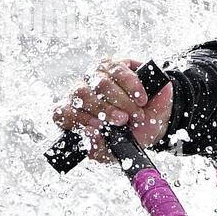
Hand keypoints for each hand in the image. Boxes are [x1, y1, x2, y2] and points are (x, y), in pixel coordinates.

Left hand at [52, 58, 172, 162]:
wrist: (155, 121)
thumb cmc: (131, 134)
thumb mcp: (115, 150)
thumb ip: (98, 149)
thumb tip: (89, 133)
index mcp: (75, 115)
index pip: (61, 113)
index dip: (77, 119)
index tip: (97, 127)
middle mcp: (81, 93)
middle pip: (80, 95)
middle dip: (105, 110)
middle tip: (123, 121)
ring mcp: (96, 75)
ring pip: (100, 82)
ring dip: (121, 101)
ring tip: (136, 114)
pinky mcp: (114, 65)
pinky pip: (118, 71)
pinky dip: (132, 86)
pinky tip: (140, 98)